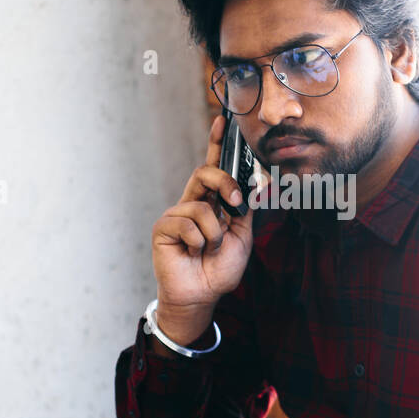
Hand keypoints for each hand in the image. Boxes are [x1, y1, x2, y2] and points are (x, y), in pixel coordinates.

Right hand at [151, 113, 255, 342]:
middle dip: (225, 183)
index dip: (216, 144)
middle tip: (235, 205)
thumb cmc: (219, 269)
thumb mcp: (242, 237)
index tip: (222, 121)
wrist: (202, 296)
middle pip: (206, 173)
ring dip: (215, 234)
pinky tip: (193, 253)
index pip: (213, 168)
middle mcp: (192, 203)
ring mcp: (176, 215)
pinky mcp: (163, 228)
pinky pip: (188, 224)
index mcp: (211, 203)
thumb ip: (245, 210)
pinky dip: (199, 242)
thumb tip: (255, 183)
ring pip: (202, 207)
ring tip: (209, 250)